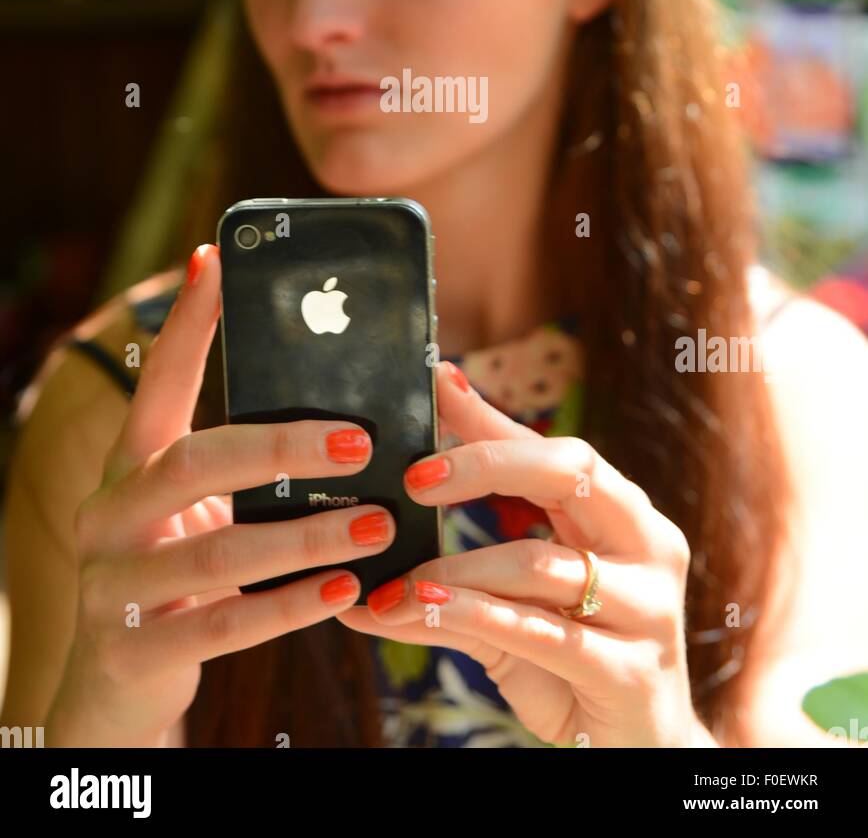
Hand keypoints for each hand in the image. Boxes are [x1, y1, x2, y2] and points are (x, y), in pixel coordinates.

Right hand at [45, 244, 394, 747]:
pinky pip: (224, 624)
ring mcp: (114, 585)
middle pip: (193, 462)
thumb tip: (348, 421)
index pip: (158, 381)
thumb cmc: (178, 575)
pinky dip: (291, 607)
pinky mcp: (133, 651)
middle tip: (359, 438)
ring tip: (377, 523)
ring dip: (307, 537)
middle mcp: (111, 515)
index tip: (218, 259)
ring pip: (219, 551)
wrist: (113, 688)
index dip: (190, 323)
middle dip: (281, 446)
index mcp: (129, 468)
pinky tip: (346, 591)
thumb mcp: (195, 514)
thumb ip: (243, 472)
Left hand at [338, 362, 713, 747]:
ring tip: (396, 584)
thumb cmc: (572, 664)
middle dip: (485, 463)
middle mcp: (648, 546)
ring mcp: (647, 609)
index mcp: (625, 515)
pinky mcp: (630, 671)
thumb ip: (457, 566)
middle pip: (570, 470)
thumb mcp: (517, 603)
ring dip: (454, 572)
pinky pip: (540, 633)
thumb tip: (367, 536)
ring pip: (537, 563)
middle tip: (414, 478)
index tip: (433, 391)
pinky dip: (472, 619)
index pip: (554, 447)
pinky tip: (423, 612)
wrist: (638, 754)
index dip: (491, 420)